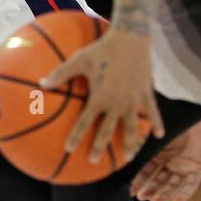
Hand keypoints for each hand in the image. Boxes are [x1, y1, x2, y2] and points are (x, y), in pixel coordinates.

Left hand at [40, 26, 163, 164]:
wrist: (131, 38)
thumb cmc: (103, 48)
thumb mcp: (79, 59)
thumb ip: (61, 73)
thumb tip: (41, 83)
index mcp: (100, 97)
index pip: (85, 122)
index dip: (76, 136)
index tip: (68, 149)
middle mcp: (116, 103)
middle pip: (107, 131)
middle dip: (99, 147)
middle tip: (92, 161)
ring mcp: (133, 100)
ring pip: (132, 127)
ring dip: (130, 143)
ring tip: (129, 158)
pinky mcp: (146, 93)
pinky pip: (152, 111)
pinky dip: (156, 122)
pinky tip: (159, 134)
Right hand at [130, 113, 200, 200]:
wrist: (198, 110)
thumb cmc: (176, 117)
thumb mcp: (156, 131)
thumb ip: (141, 140)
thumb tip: (122, 147)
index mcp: (160, 153)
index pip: (147, 170)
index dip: (139, 181)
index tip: (132, 191)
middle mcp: (171, 161)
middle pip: (159, 180)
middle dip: (150, 189)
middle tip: (142, 197)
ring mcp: (185, 165)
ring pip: (173, 184)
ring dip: (164, 194)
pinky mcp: (198, 167)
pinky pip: (191, 184)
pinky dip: (184, 193)